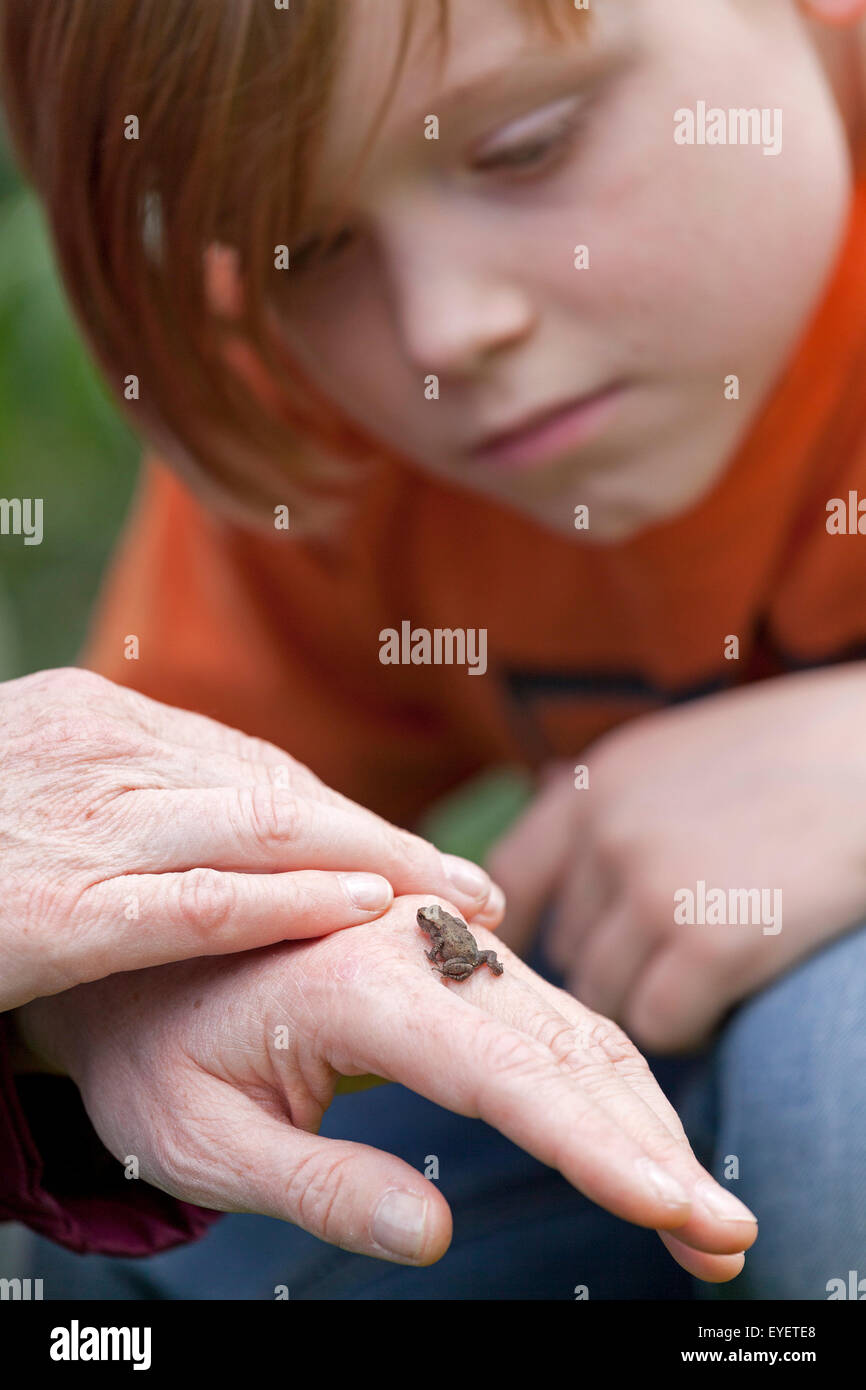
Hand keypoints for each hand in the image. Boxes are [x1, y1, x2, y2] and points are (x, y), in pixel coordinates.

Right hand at [0, 667, 500, 1009]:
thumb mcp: (38, 787)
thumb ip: (128, 793)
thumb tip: (229, 821)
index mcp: (95, 716)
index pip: (254, 768)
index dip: (346, 818)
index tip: (417, 857)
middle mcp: (98, 751)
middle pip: (276, 793)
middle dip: (384, 840)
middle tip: (471, 883)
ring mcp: (80, 824)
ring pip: (258, 831)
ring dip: (370, 866)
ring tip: (454, 903)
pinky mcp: (58, 905)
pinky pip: (193, 897)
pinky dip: (285, 902)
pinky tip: (363, 910)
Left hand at [16, 895, 756, 1282]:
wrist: (143, 951)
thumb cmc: (157, 1050)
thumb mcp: (198, 1136)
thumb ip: (315, 1182)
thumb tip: (431, 1234)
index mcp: (356, 984)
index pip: (501, 1074)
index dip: (593, 1149)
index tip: (670, 1211)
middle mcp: (418, 947)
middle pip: (564, 1051)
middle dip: (650, 1149)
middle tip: (724, 1241)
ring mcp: (443, 946)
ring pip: (574, 1032)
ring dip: (645, 1123)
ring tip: (703, 1216)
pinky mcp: (454, 960)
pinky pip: (551, 1020)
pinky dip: (608, 1089)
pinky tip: (640, 1144)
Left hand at [487, 664, 865, 1051]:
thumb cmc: (795, 757)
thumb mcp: (678, 752)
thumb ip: (613, 798)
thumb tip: (550, 809)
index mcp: (595, 786)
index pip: (510, 879)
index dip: (527, 929)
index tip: (560, 957)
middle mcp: (606, 833)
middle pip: (566, 950)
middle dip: (614, 966)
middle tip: (674, 962)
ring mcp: (650, 887)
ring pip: (605, 997)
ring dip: (652, 1001)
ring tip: (709, 976)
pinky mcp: (707, 941)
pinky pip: (658, 1024)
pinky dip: (693, 1026)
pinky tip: (731, 996)